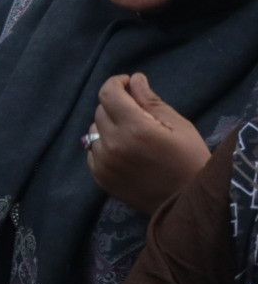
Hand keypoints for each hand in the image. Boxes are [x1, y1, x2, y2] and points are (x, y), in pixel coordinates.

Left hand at [89, 73, 210, 213]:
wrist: (187, 203)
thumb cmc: (190, 160)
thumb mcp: (180, 126)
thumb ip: (152, 101)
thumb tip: (135, 79)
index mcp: (135, 128)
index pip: (108, 94)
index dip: (116, 83)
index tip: (128, 84)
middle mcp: (113, 144)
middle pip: (100, 110)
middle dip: (116, 104)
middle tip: (137, 112)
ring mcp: (103, 163)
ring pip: (94, 130)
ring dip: (108, 125)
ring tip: (131, 133)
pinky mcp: (99, 178)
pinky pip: (92, 150)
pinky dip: (104, 145)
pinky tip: (124, 150)